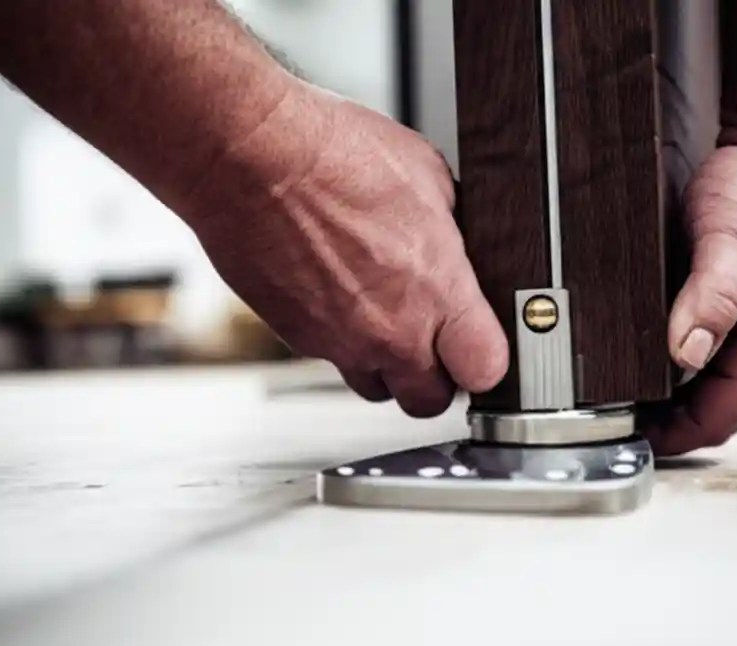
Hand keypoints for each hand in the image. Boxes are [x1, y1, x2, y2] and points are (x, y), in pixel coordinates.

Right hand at [187, 80, 508, 416]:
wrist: (250, 158)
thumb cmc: (332, 153)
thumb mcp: (427, 175)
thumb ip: (451, 230)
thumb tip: (457, 245)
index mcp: (438, 288)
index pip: (485, 369)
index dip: (486, 362)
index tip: (479, 346)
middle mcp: (392, 328)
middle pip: (430, 401)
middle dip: (435, 378)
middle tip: (433, 343)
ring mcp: (342, 341)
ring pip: (377, 388)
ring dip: (385, 365)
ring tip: (380, 317)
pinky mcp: (299, 339)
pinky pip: (332, 358)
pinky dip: (340, 339)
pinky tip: (336, 293)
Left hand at [643, 135, 736, 454]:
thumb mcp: (732, 244)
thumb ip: (712, 298)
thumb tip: (686, 353)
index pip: (718, 421)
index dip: (671, 438)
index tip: (623, 434)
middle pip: (712, 411)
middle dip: (665, 424)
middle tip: (606, 415)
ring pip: (706, 385)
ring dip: (665, 396)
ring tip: (613, 389)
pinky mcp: (736, 307)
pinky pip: (703, 352)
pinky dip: (669, 364)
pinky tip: (635, 350)